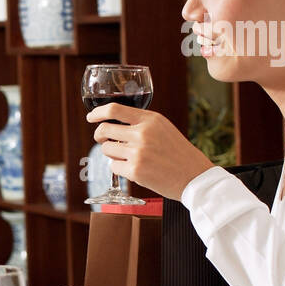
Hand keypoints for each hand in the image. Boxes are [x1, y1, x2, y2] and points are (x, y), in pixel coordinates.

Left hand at [86, 104, 214, 199]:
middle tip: (103, 140)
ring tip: (127, 157)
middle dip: (99, 135)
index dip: (98, 113)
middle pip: (104, 130)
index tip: (91, 117)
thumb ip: (141, 123)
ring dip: (111, 153)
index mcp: (150, 119)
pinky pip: (113, 166)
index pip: (115, 109)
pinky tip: (134, 169)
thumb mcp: (163, 128)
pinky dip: (119, 168)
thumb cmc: (177, 152)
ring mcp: (138, 152)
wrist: (193, 176)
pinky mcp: (135, 170)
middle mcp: (142, 133)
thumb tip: (112, 124)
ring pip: (106, 149)